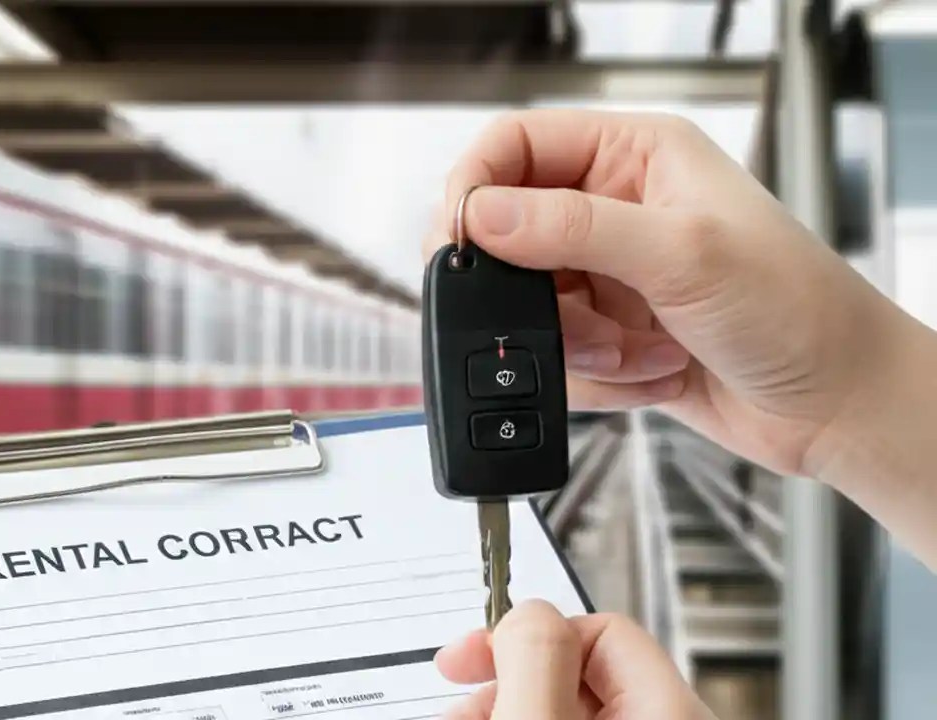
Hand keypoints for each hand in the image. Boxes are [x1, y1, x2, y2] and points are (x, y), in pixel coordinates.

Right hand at [424, 109, 915, 481]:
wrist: (839, 405)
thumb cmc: (800, 310)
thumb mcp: (683, 253)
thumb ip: (573, 227)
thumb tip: (482, 215)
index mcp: (636, 155)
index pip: (517, 145)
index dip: (477, 187)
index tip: (461, 239)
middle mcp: (616, 208)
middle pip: (508, 234)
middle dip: (531, 290)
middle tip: (561, 316)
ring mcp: (609, 274)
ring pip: (528, 305)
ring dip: (576, 342)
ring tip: (639, 348)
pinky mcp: (608, 333)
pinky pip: (555, 354)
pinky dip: (594, 375)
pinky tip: (653, 368)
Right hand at [435, 600, 714, 719]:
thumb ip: (536, 656)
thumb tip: (527, 612)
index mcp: (669, 711)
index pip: (604, 628)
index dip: (531, 632)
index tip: (477, 651)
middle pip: (577, 672)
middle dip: (505, 676)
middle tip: (459, 692)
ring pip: (562, 709)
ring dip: (501, 706)